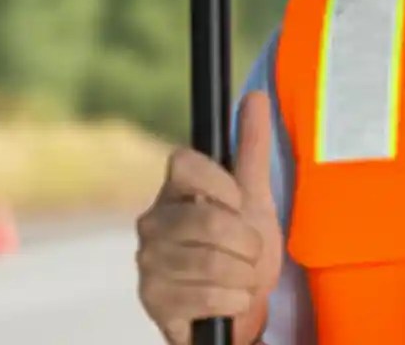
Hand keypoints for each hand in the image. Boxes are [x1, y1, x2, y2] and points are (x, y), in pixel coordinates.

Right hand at [136, 92, 282, 344]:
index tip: (240, 204)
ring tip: (243, 276)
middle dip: (247, 242)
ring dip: (245, 274)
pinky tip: (232, 300)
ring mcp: (149, 263)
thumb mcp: (255, 198)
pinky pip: (208, 296)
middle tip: (250, 251)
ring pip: (212, 262)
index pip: (185, 164)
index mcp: (175, 190)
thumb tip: (255, 96)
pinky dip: (235, 300)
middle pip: (208, 220)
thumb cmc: (242, 249)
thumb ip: (252, 148)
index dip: (223, 186)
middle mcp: (153, 223)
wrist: (239, 308)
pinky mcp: (154, 301)